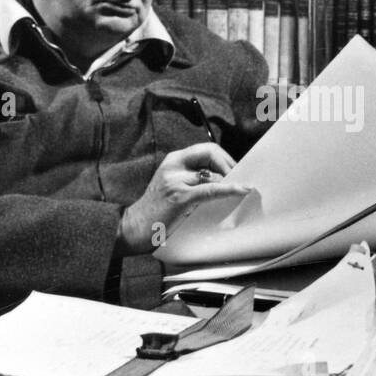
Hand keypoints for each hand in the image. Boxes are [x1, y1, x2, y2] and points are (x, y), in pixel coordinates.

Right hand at [118, 143, 249, 253]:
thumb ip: (192, 178)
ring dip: (231, 180)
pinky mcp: (180, 197)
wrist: (133, 227)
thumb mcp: (173, 185)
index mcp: (173, 160)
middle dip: (230, 164)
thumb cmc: (156, 210)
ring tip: (242, 188)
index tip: (235, 171)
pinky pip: (211, 190)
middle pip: (211, 152)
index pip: (206, 148)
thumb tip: (223, 179)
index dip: (224, 157)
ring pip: (213, 172)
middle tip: (241, 178)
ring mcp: (176, 180)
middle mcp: (174, 165)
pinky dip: (229, 189)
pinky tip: (241, 190)